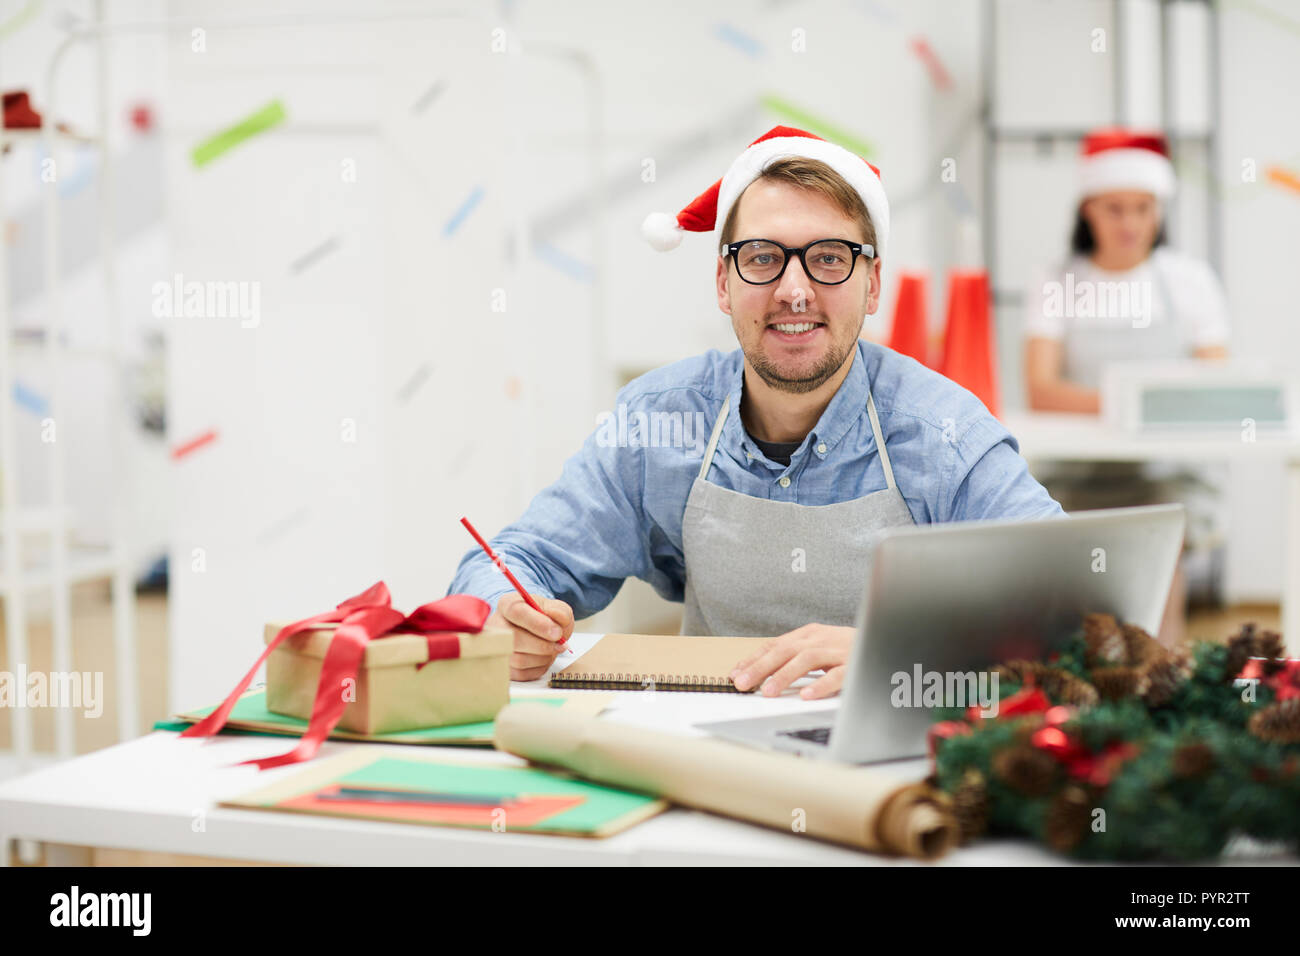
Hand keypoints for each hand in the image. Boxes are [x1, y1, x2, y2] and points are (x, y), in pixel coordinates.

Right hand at [488, 593, 574, 681]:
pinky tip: (543, 658)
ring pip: (518, 659)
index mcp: (508, 604)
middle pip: (514, 639)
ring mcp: (496, 647)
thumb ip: (560, 612)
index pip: (516, 612)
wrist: (541, 632)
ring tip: (552, 650)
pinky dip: (538, 668)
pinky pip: (521, 673)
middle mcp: (496, 625)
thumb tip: (557, 621)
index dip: (538, 624)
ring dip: (543, 657)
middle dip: (543, 645)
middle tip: (560, 644)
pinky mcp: (502, 665)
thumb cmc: (545, 618)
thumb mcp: (556, 608)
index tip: (557, 632)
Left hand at [730, 623, 854, 698]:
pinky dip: (822, 685)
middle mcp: (822, 638)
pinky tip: (807, 696)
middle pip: (785, 649)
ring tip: (768, 692)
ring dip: (785, 675)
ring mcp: (839, 649)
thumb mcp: (820, 649)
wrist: (889, 641)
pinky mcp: (857, 663)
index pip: (775, 645)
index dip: (753, 658)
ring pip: (807, 659)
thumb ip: (796, 657)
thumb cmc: (851, 651)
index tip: (735, 673)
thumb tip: (763, 673)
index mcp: (810, 634)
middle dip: (761, 666)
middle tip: (743, 683)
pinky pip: (838, 674)